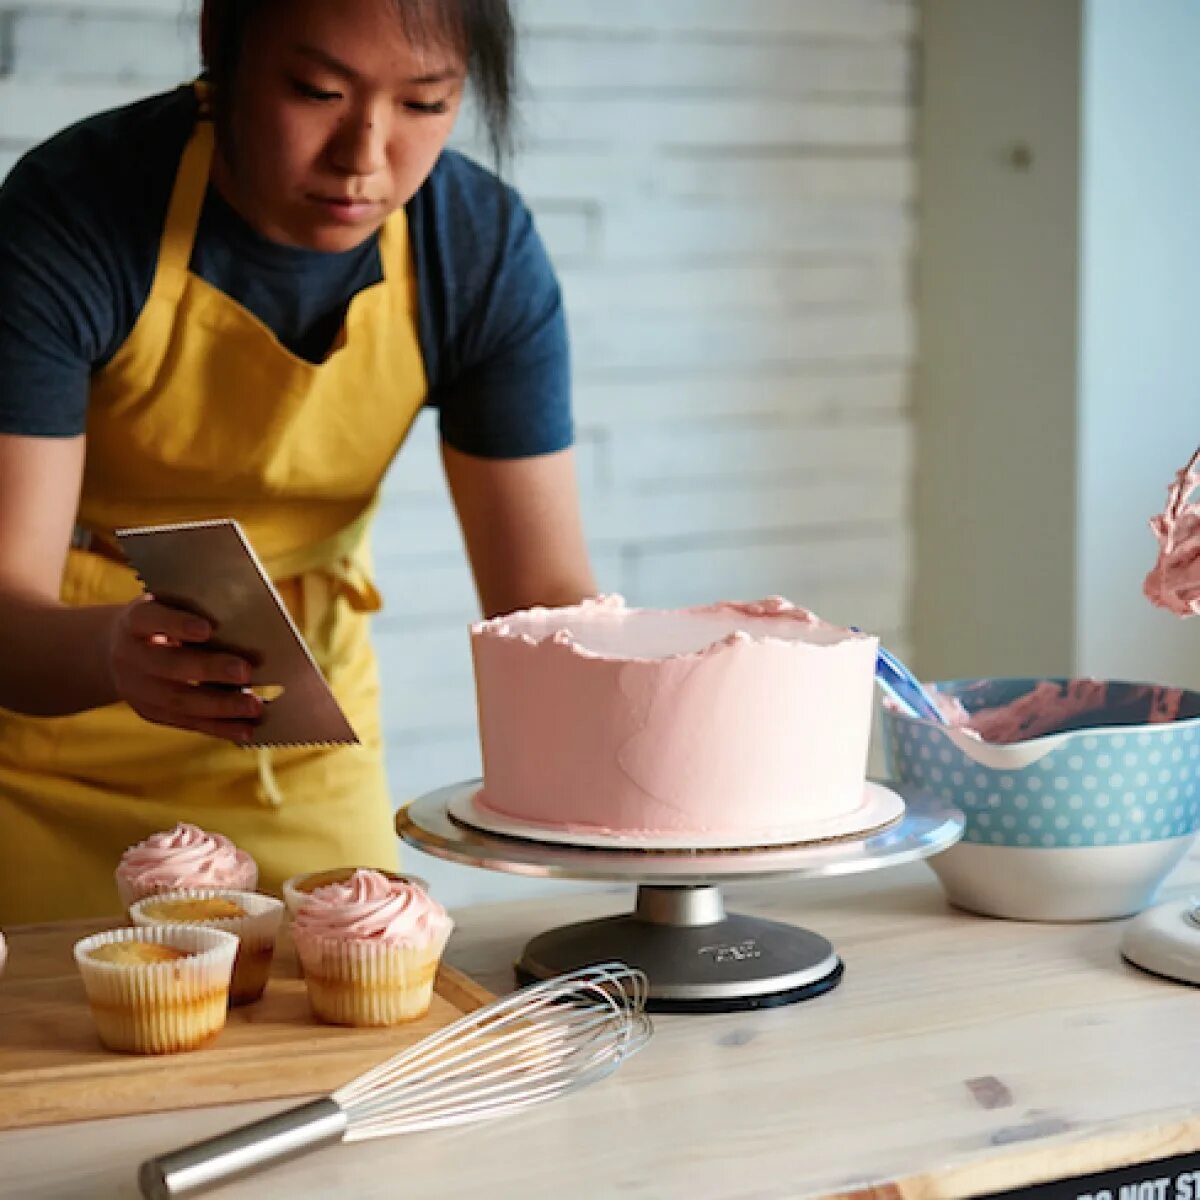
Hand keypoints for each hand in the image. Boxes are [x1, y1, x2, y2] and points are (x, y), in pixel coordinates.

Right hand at [105, 596, 261, 742]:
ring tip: (254, 706)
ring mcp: (137, 688)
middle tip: (246, 672)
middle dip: (209, 670)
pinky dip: (219, 727)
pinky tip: (247, 728)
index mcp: (134, 620)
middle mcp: (130, 655)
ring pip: (179, 700)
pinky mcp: (151, 712)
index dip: (177, 624)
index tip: (207, 629)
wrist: (121, 649)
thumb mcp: (170, 605)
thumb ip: (198, 609)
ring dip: (221, 706)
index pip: (150, 619)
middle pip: (169, 665)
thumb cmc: (166, 619)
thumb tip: (250, 622)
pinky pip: (187, 722)